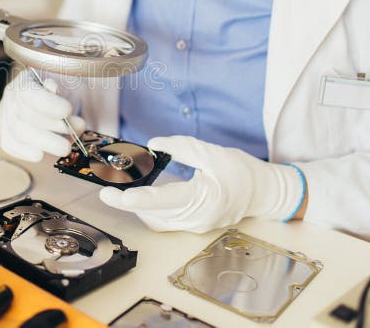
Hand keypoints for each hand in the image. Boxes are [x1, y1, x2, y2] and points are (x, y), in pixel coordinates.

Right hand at [0, 71, 84, 161]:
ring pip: (19, 133)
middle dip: (54, 126)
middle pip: (25, 116)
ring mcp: (6, 117)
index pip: (29, 93)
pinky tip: (43, 153)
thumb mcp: (68, 86)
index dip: (48, 104)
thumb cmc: (64, 95)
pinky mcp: (7, 135)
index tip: (68, 111)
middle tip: (76, 129)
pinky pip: (11, 146)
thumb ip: (62, 86)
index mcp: (25, 80)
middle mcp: (11, 97)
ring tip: (67, 144)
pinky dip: (29, 153)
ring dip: (47, 142)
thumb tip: (51, 87)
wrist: (61, 107)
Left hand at [99, 136, 305, 232]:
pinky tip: (139, 197)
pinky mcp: (193, 225)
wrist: (264, 192)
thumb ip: (181, 147)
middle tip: (105, 192)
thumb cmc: (242, 171)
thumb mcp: (212, 152)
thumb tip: (153, 143)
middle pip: (153, 215)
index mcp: (203, 200)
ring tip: (117, 191)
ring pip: (157, 221)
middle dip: (127, 203)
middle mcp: (196, 219)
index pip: (163, 201)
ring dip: (136, 208)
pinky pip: (164, 222)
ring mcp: (195, 226)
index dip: (136, 199)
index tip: (116, 195)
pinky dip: (149, 210)